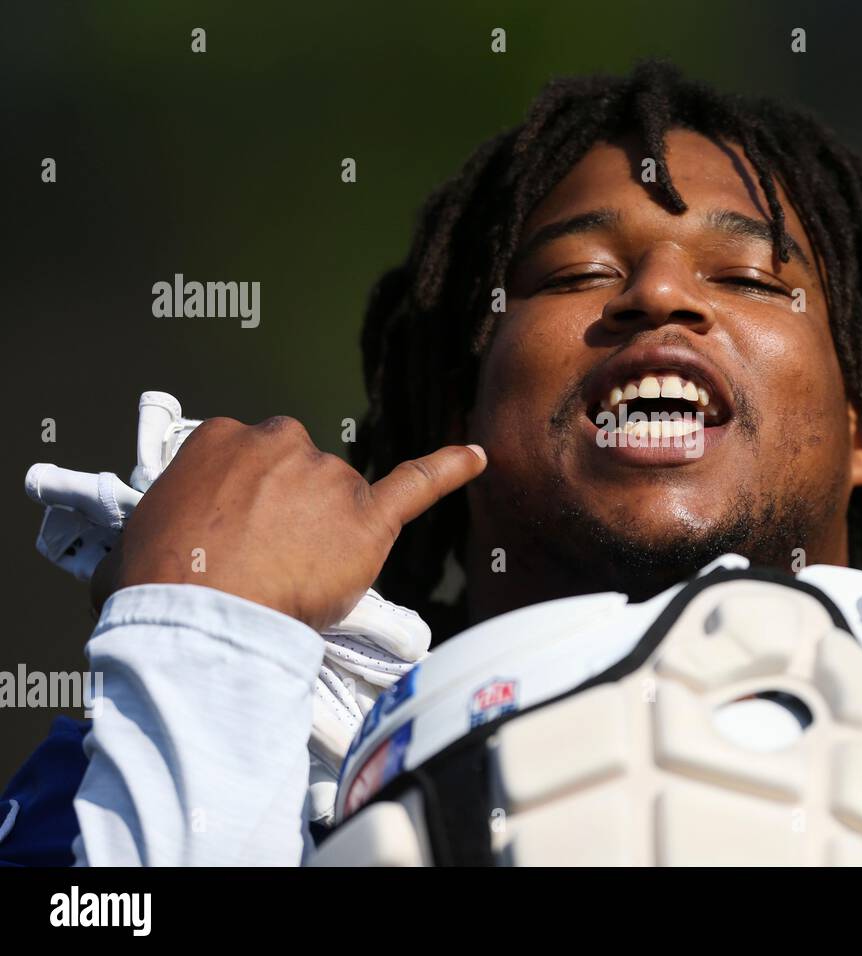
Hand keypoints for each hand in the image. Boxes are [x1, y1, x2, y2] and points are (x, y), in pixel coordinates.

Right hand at [102, 415, 485, 630]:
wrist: (201, 618)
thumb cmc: (160, 582)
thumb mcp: (140, 535)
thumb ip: (171, 522)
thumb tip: (165, 547)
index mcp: (224, 438)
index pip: (251, 456)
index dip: (249, 500)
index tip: (240, 530)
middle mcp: (282, 443)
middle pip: (301, 469)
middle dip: (292, 507)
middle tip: (270, 557)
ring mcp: (328, 477)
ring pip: (343, 497)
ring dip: (330, 530)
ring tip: (297, 578)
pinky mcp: (368, 517)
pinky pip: (418, 485)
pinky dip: (450, 471)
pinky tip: (476, 458)